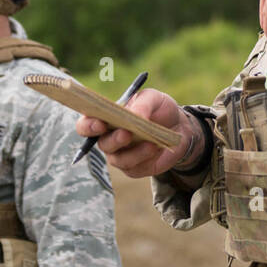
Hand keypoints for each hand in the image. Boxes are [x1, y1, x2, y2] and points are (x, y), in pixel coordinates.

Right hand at [74, 88, 199, 178]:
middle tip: (127, 134)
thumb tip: (135, 115)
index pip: (86, 125)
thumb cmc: (159, 110)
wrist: (180, 127)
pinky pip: (135, 168)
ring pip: (119, 160)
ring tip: (151, 143)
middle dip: (114, 140)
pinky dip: (146, 158)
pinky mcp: (135, 168)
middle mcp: (109, 139)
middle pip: (102, 144)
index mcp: (107, 119)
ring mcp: (121, 155)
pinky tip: (157, 148)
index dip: (88, 126)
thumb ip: (143, 103)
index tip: (99, 123)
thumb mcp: (154, 98)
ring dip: (134, 152)